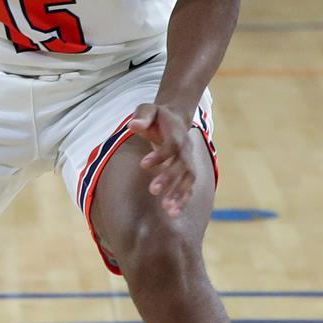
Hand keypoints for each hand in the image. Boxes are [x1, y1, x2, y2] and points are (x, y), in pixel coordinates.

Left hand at [126, 102, 199, 217]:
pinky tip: (173, 213)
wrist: (174, 119)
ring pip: (189, 179)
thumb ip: (142, 116)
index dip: (160, 156)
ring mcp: (189, 160)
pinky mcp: (188, 171)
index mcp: (177, 133)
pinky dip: (183, 200)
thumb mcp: (148, 109)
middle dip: (170, 178)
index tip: (143, 164)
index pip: (172, 146)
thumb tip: (133, 125)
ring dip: (179, 194)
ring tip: (168, 209)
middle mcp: (186, 148)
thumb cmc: (157, 116)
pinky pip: (189, 187)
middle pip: (183, 164)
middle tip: (153, 191)